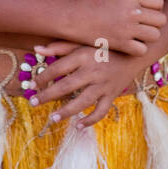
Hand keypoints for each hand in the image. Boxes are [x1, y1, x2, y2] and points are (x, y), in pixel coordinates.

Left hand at [27, 42, 150, 127]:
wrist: (135, 52)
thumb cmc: (104, 45)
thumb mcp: (83, 41)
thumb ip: (60, 46)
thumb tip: (36, 49)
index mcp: (84, 55)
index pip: (58, 68)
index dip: (42, 76)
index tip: (31, 83)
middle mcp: (93, 70)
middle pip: (66, 86)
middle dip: (47, 95)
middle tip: (33, 102)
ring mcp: (103, 84)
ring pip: (83, 101)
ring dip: (66, 111)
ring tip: (53, 118)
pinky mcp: (112, 94)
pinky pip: (101, 111)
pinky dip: (90, 120)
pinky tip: (78, 126)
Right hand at [65, 0, 164, 57]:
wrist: (70, 16)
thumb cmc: (90, 1)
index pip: (159, 2)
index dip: (155, 7)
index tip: (146, 11)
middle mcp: (132, 11)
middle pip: (161, 19)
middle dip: (155, 23)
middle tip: (144, 25)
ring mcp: (127, 28)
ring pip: (155, 35)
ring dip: (149, 37)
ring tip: (138, 35)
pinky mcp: (120, 43)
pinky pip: (142, 50)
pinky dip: (138, 49)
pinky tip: (129, 45)